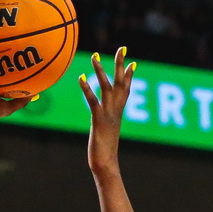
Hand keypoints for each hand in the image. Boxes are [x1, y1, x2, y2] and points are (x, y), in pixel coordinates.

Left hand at [79, 47, 132, 172]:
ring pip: (106, 87)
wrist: (105, 164)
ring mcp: (108, 114)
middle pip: (121, 82)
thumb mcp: (107, 133)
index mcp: (118, 113)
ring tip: (94, 56)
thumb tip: (106, 123)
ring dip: (100, 71)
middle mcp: (116, 110)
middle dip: (121, 64)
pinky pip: (93, 101)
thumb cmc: (105, 153)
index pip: (126, 90)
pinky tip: (80, 78)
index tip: (132, 62)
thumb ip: (108, 124)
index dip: (129, 75)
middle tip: (122, 47)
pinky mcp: (98, 119)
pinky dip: (87, 89)